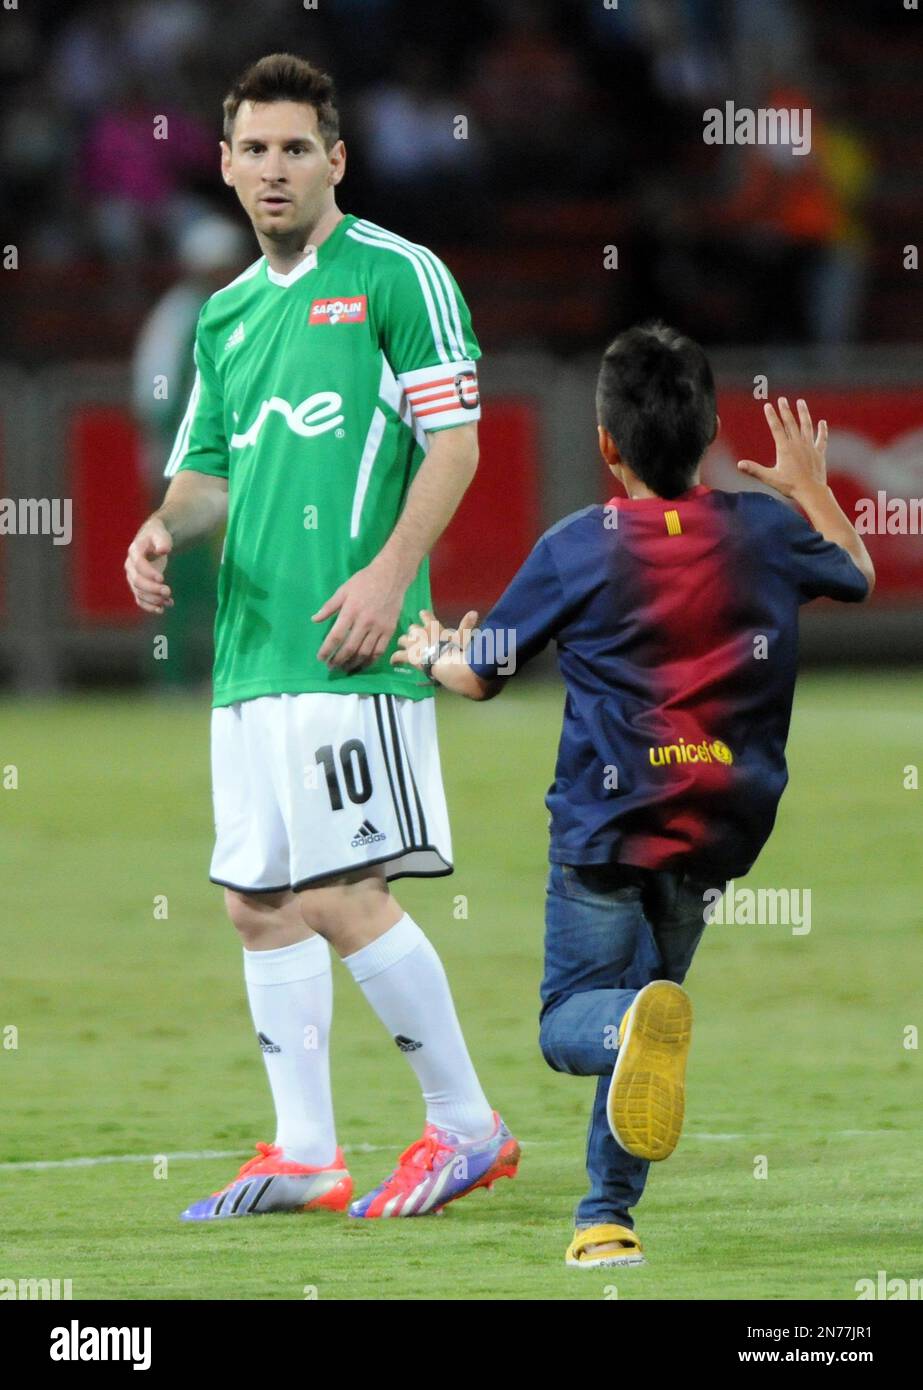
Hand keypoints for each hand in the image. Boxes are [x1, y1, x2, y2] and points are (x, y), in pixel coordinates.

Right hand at [125, 517, 173, 613]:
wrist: (153, 542)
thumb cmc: (157, 536)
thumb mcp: (161, 534)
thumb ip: (162, 540)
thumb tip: (163, 550)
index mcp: (134, 551)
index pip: (138, 564)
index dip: (148, 573)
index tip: (162, 579)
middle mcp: (130, 566)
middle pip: (137, 581)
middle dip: (152, 589)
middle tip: (168, 592)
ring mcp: (133, 577)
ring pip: (138, 592)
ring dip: (153, 600)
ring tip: (168, 602)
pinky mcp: (138, 586)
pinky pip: (140, 599)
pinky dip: (150, 606)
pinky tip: (162, 609)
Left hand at [312, 555, 407, 671]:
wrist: (391, 576)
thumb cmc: (364, 581)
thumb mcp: (343, 590)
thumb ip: (329, 607)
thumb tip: (314, 619)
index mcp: (350, 611)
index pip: (336, 636)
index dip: (327, 650)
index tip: (320, 658)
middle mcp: (365, 622)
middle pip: (350, 648)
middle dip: (338, 660)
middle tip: (331, 667)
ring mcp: (379, 628)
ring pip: (365, 653)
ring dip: (353, 664)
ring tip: (344, 668)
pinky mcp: (390, 630)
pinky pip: (379, 651)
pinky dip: (370, 661)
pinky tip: (362, 665)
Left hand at [391, 608, 478, 673]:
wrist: (445, 661)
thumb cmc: (455, 648)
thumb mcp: (463, 636)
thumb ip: (467, 624)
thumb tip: (474, 612)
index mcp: (434, 627)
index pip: (426, 616)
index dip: (424, 616)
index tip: (422, 614)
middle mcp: (421, 633)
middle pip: (412, 628)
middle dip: (412, 632)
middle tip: (413, 637)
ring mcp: (413, 644)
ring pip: (402, 640)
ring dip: (403, 643)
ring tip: (403, 647)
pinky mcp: (408, 656)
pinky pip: (397, 656)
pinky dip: (395, 659)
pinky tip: (393, 662)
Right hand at [737, 397, 827, 500]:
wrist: (811, 491)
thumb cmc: (790, 486)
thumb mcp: (770, 478)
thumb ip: (754, 470)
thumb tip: (739, 464)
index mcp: (785, 448)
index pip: (776, 428)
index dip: (771, 416)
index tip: (768, 405)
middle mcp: (798, 444)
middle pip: (791, 423)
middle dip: (785, 410)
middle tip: (782, 399)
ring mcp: (810, 447)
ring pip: (806, 426)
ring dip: (803, 413)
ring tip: (801, 402)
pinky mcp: (819, 453)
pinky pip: (821, 439)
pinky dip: (822, 430)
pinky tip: (822, 422)